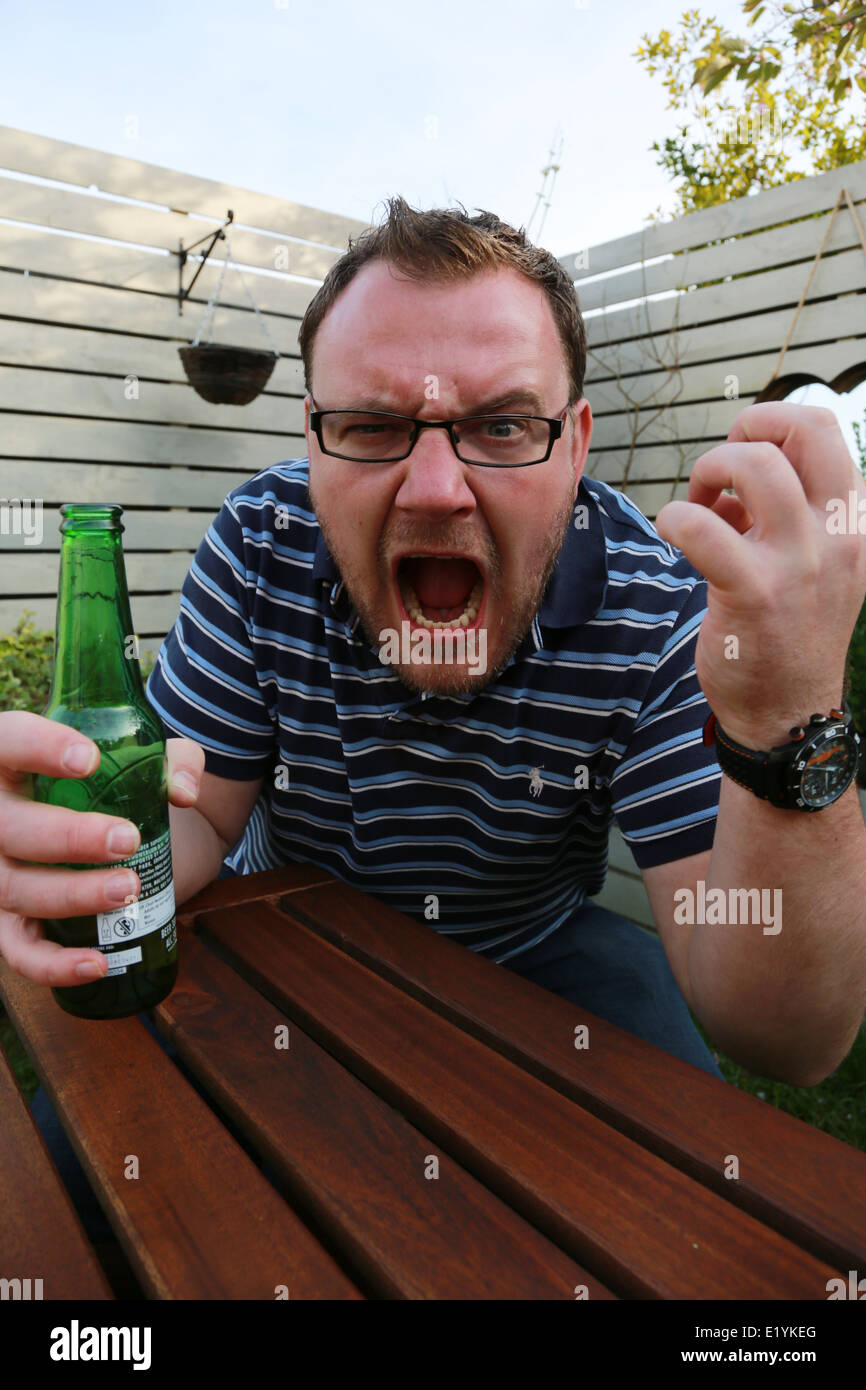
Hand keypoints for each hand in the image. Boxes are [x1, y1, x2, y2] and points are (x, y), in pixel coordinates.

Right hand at [0, 711, 204, 987]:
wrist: (102, 826)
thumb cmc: (112, 783)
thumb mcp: (142, 760)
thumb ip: (170, 761)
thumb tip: (184, 790)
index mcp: (10, 760)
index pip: (7, 741)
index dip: (38, 748)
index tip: (89, 760)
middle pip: (9, 828)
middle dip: (68, 837)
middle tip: (128, 839)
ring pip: (15, 889)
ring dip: (72, 894)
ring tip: (129, 888)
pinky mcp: (11, 921)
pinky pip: (19, 951)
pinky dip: (53, 965)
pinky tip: (98, 962)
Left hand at [654, 403, 865, 747]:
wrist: (789, 714)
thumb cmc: (788, 632)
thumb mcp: (812, 561)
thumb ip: (784, 511)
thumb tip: (735, 475)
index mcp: (854, 519)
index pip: (825, 427)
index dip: (773, 425)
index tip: (745, 459)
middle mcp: (839, 535)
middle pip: (800, 429)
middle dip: (745, 430)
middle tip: (717, 474)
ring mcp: (801, 563)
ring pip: (754, 465)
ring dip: (707, 469)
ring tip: (695, 506)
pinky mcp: (755, 593)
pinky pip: (703, 526)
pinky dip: (676, 517)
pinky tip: (672, 532)